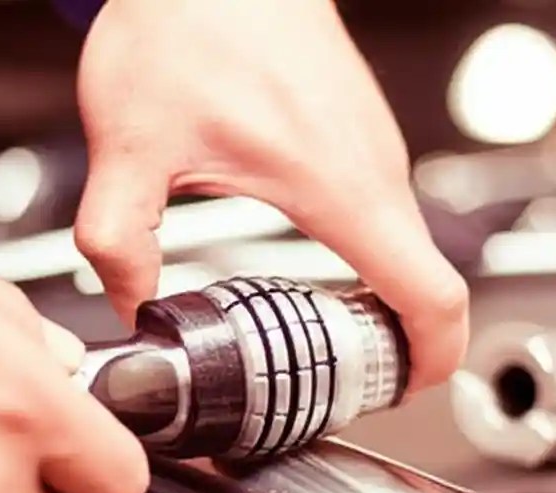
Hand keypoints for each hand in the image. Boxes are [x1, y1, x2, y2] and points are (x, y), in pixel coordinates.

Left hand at [74, 0, 468, 391]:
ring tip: (313, 330)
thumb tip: (131, 309)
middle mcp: (374, 168)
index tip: (406, 392)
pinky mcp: (359, 129)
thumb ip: (119, 241)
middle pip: (425, 283)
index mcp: (340, 189)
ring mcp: (374, 145)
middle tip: (334, 379)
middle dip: (394, 347)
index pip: (434, 297)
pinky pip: (383, 212)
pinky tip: (301, 260)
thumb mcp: (129, 145)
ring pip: (405, 248)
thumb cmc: (186, 24)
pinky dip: (363, 256)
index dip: (436, 363)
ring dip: (376, 301)